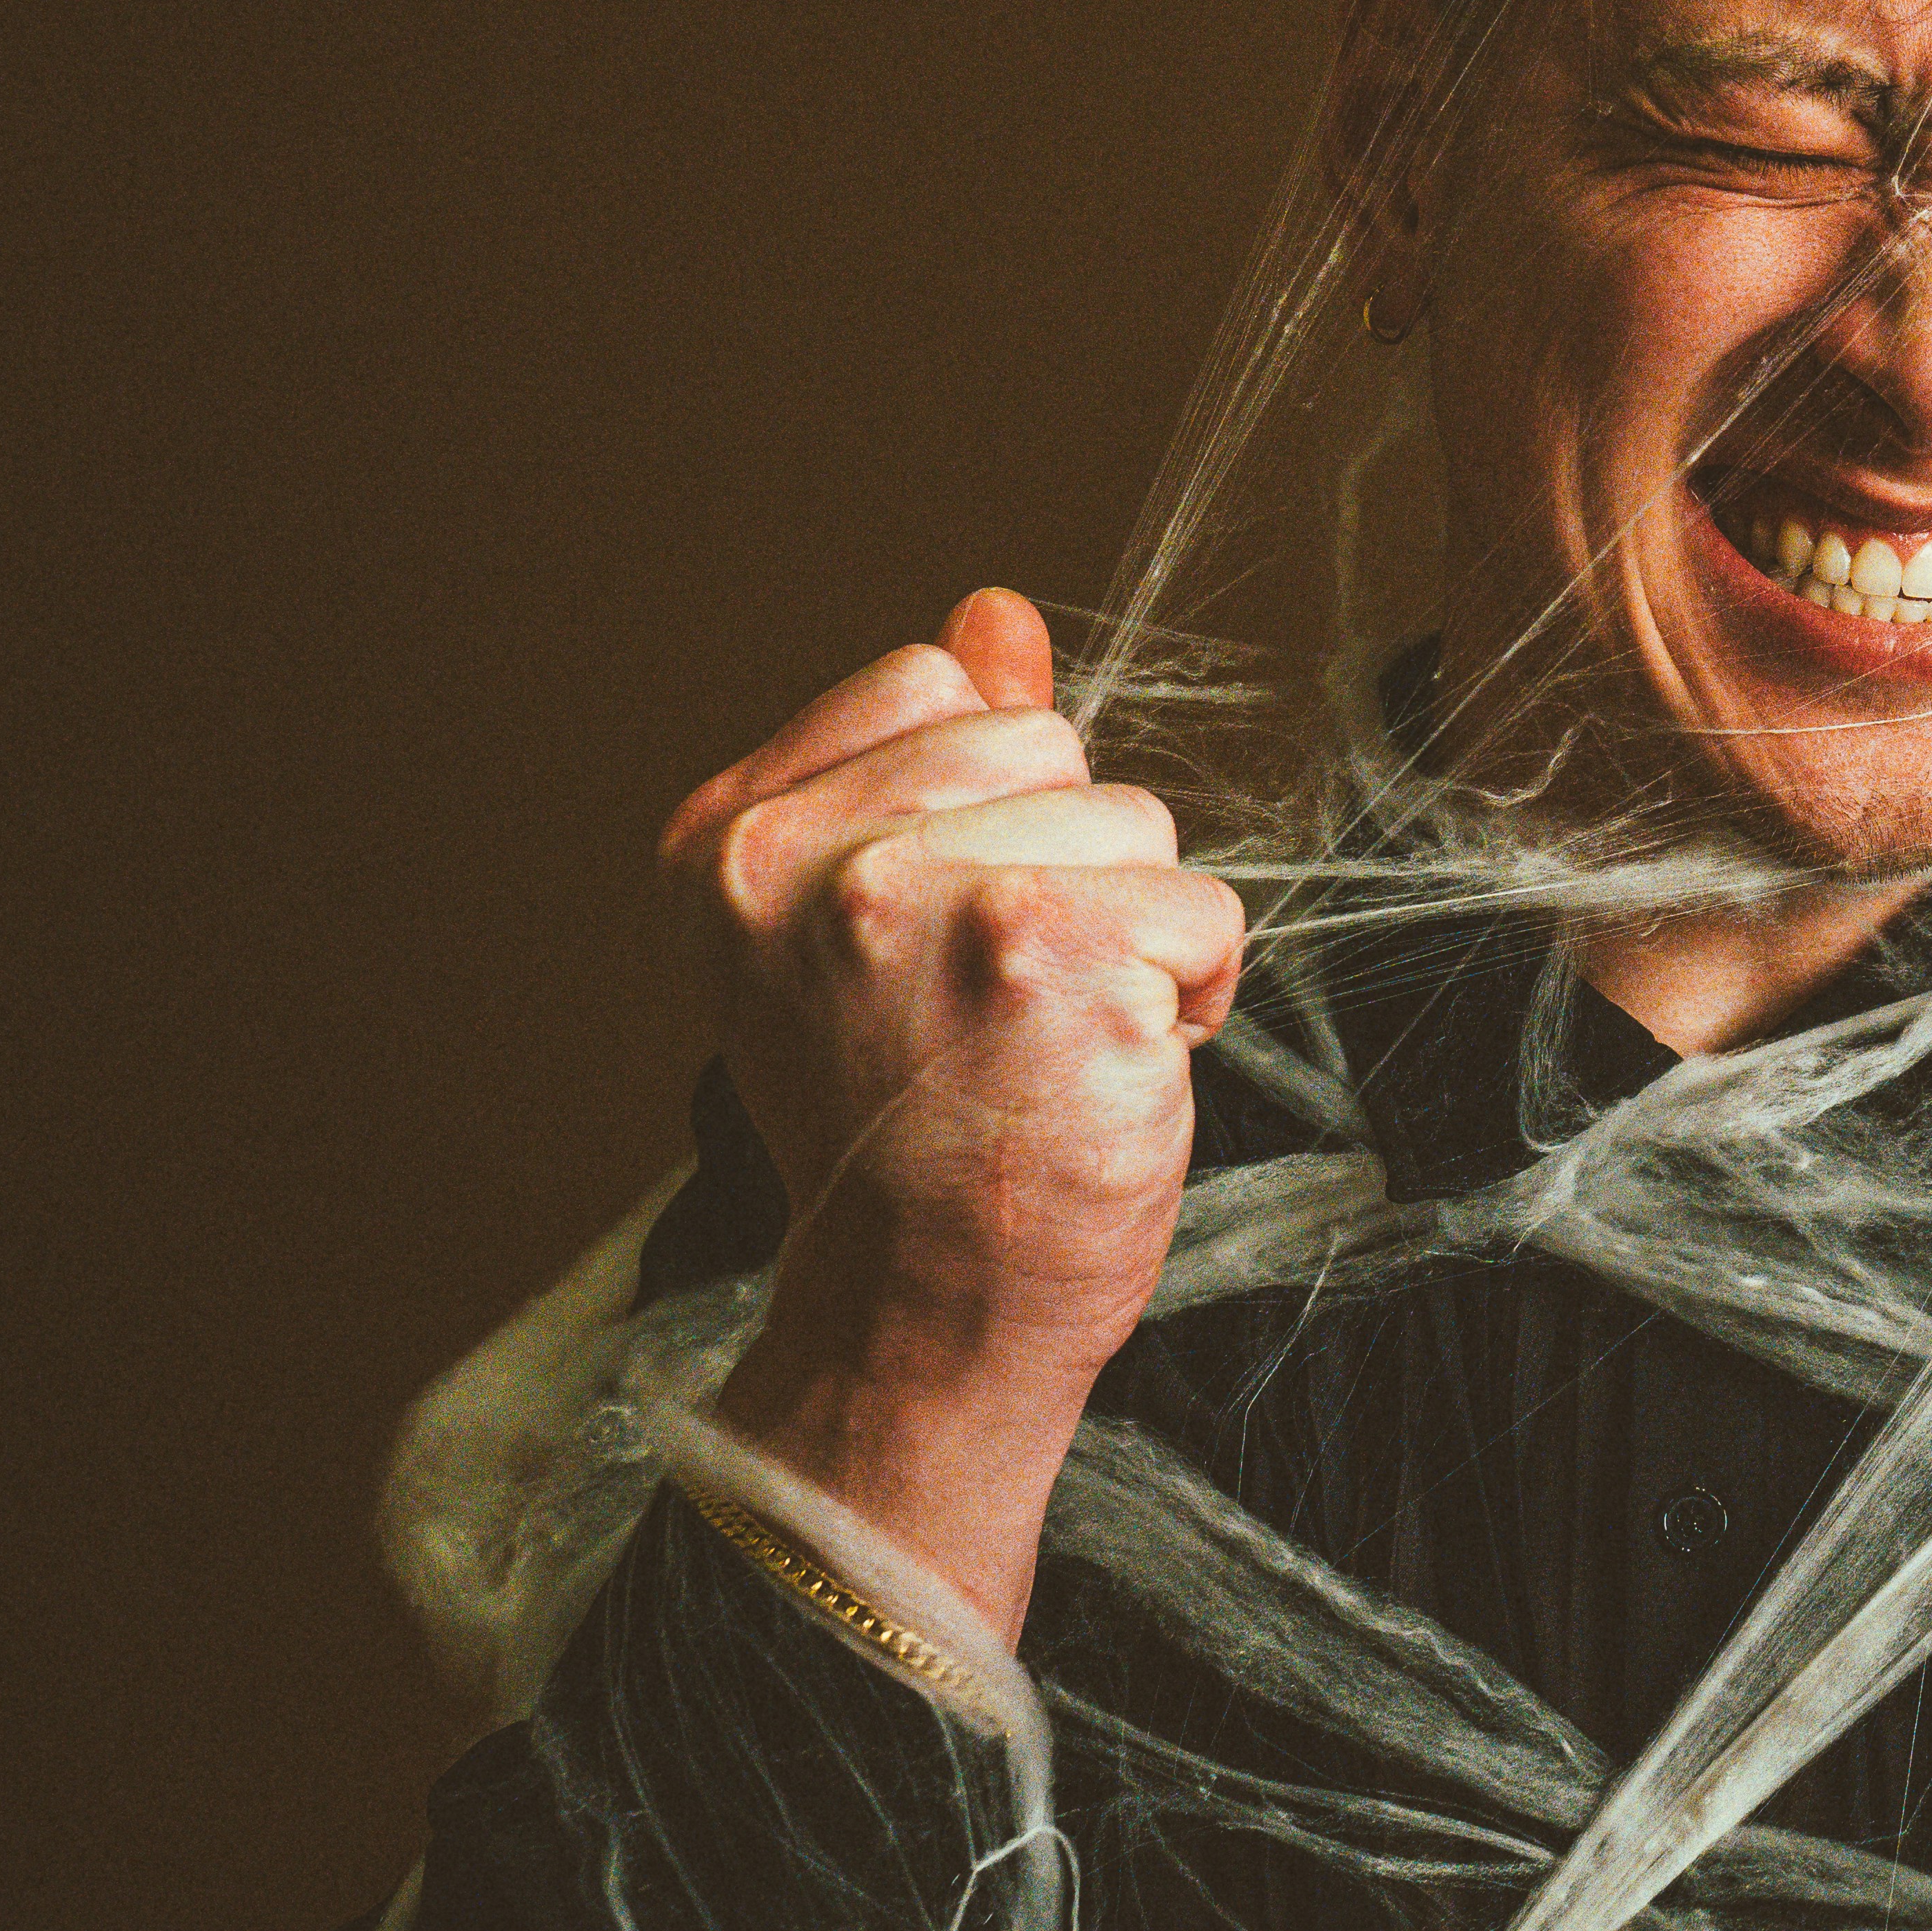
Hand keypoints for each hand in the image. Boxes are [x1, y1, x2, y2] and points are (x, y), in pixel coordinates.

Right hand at [672, 587, 1242, 1632]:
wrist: (922, 1318)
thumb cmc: (916, 1127)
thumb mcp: (880, 921)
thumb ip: (937, 750)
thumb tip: (995, 612)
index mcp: (731, 841)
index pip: (930, 683)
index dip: (985, 802)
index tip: (939, 939)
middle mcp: (801, 863)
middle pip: (1045, 742)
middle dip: (1070, 862)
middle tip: (1003, 1005)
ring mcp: (916, 900)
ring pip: (1134, 820)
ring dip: (1135, 935)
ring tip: (1054, 1040)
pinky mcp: (1044, 950)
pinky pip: (1200, 906)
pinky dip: (1193, 993)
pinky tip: (1110, 1070)